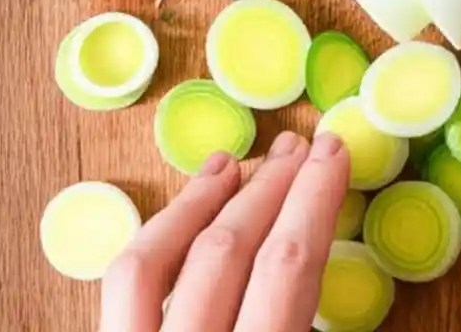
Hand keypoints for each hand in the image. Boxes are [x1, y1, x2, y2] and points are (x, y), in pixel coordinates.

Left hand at [99, 131, 349, 331]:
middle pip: (230, 250)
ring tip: (235, 162)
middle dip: (270, 188)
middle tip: (298, 147)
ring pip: (161, 258)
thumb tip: (315, 257)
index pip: (287, 268)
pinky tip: (185, 211)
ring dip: (205, 200)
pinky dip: (158, 235)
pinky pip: (127, 282)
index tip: (332, 154)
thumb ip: (300, 318)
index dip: (313, 200)